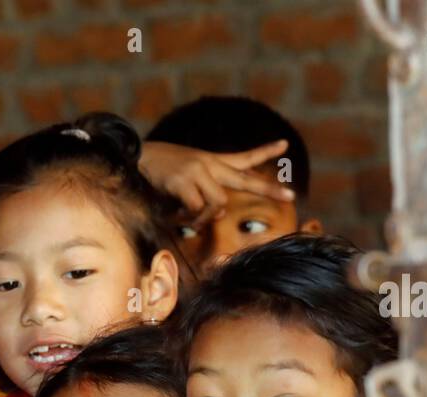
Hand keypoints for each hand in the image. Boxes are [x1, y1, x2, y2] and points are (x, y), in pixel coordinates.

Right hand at [139, 140, 295, 224]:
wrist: (135, 156)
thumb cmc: (158, 169)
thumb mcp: (185, 177)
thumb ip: (205, 194)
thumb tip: (219, 215)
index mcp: (211, 161)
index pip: (243, 157)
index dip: (264, 152)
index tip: (284, 145)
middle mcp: (208, 164)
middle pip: (244, 179)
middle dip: (268, 190)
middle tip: (290, 197)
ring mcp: (197, 171)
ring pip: (218, 203)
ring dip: (205, 219)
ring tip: (189, 221)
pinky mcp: (183, 181)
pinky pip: (196, 209)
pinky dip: (188, 219)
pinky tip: (176, 217)